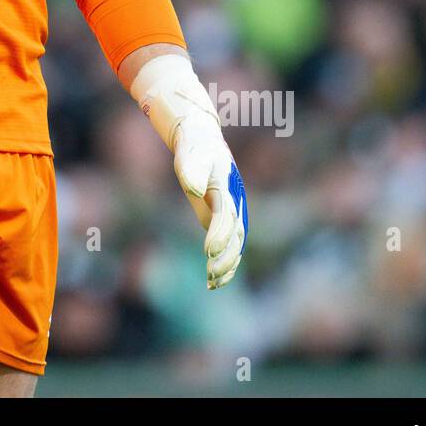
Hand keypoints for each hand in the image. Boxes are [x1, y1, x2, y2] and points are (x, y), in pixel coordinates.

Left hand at [131, 54, 248, 289]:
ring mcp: (230, 213)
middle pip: (236, 236)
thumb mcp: (189, 155)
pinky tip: (213, 282)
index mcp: (226, 188)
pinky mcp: (222, 220)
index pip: (226, 217)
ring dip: (227, 265)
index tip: (208, 252)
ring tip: (212, 283)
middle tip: (211, 275)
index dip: (219, 235)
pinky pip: (228, 245)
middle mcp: (233, 203)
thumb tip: (193, 188)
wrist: (202, 141)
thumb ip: (191, 171)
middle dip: (225, 257)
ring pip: (235, 245)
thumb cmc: (193, 148)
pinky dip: (224, 264)